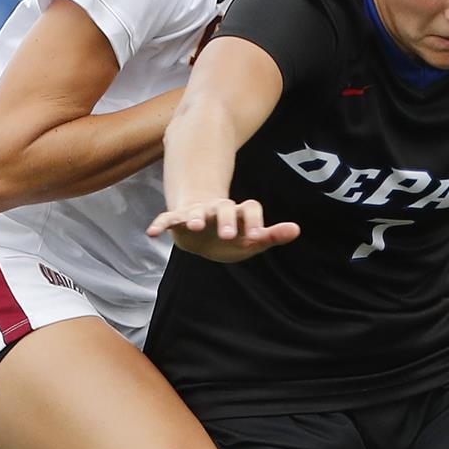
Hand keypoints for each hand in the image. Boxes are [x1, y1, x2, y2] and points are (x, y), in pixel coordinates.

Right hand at [148, 198, 299, 262]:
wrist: (203, 233)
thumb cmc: (233, 236)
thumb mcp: (252, 240)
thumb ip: (272, 235)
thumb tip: (296, 229)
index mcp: (239, 213)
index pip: (250, 209)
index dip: (255, 222)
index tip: (258, 236)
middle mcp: (218, 209)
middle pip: (224, 209)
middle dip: (226, 220)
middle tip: (228, 235)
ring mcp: (197, 213)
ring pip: (196, 212)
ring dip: (194, 217)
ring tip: (193, 225)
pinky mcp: (178, 220)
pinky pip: (168, 219)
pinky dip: (160, 224)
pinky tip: (151, 233)